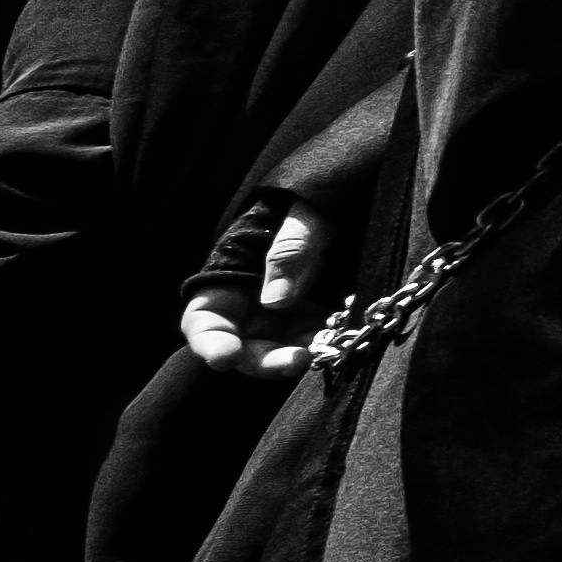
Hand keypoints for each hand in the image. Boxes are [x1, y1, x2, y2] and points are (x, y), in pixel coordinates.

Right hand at [177, 199, 337, 376]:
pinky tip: (342, 340)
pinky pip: (312, 343)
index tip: (224, 357)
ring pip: (279, 352)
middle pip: (243, 346)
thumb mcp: (307, 216)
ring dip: (298, 357)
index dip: (207, 340)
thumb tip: (275, 299)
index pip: (204, 317)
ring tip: (328, 348)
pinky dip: (324, 346)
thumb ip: (291, 249)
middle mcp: (252, 304)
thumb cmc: (318, 206)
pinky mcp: (315, 322)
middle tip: (297, 360)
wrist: (357, 201)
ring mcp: (284, 316)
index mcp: (233, 276)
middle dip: (266, 360)